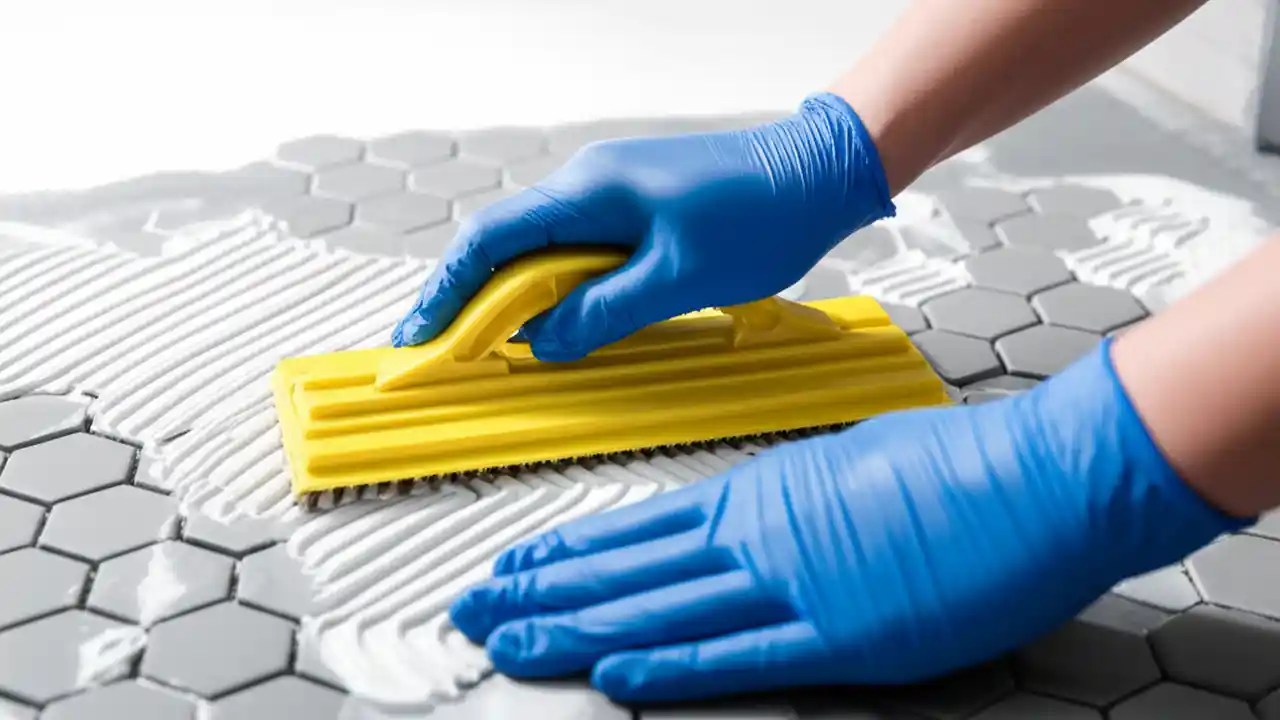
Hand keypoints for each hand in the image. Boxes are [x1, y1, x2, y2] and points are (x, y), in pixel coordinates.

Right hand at [392, 93, 894, 359]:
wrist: (819, 172)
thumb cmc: (762, 217)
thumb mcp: (680, 279)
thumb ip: (604, 312)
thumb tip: (543, 342)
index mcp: (589, 192)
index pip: (492, 240)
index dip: (448, 290)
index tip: (421, 334)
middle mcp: (588, 182)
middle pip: (507, 243)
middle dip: (472, 298)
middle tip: (447, 351)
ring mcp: (611, 190)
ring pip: (542, 247)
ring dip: (517, 295)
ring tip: (497, 345)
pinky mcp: (635, 205)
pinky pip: (577, 246)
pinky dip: (558, 284)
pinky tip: (560, 317)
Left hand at [448, 341, 1240, 702]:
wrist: (1033, 474)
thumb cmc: (957, 462)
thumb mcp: (856, 461)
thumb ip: (799, 495)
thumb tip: (768, 510)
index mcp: (762, 494)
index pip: (640, 528)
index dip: (569, 551)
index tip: (515, 566)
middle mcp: (758, 537)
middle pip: (629, 568)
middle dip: (543, 591)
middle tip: (472, 607)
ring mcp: (792, 586)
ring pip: (659, 608)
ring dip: (576, 627)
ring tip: (508, 637)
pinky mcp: (839, 636)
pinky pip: (737, 655)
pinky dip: (669, 663)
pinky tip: (613, 668)